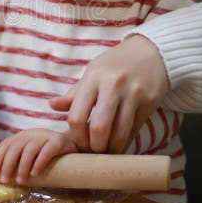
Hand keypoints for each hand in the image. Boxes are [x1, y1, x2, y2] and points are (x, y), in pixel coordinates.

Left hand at [0, 129, 76, 184]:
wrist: (75, 147)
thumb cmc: (50, 156)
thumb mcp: (32, 155)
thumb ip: (20, 160)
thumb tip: (2, 176)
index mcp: (23, 135)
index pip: (7, 144)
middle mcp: (33, 133)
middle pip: (15, 147)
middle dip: (8, 164)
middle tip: (5, 180)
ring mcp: (46, 135)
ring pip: (29, 149)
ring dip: (22, 167)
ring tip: (21, 181)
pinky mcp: (60, 141)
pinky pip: (47, 151)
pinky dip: (39, 163)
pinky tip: (35, 174)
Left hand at [48, 35, 167, 153]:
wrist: (150, 52)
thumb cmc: (115, 65)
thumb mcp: (92, 72)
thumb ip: (73, 93)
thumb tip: (51, 105)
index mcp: (92, 78)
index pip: (76, 116)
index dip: (76, 136)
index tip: (79, 142)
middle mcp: (112, 85)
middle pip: (98, 128)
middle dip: (94, 146)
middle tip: (93, 150)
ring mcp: (132, 93)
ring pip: (119, 133)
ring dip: (111, 148)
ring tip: (107, 150)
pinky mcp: (149, 101)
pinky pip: (134, 129)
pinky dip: (126, 140)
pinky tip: (120, 142)